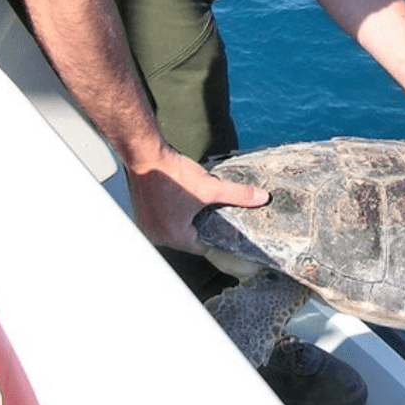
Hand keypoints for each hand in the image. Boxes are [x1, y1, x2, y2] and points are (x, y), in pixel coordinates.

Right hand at [128, 147, 268, 253]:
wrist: (147, 156)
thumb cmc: (173, 174)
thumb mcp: (210, 187)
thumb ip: (237, 195)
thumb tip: (260, 198)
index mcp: (175, 236)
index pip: (202, 247)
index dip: (216, 236)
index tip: (224, 227)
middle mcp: (159, 236)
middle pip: (188, 238)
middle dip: (200, 226)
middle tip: (210, 211)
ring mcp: (149, 225)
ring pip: (175, 228)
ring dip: (185, 219)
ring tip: (195, 204)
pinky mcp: (143, 213)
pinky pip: (163, 219)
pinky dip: (173, 212)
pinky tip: (180, 198)